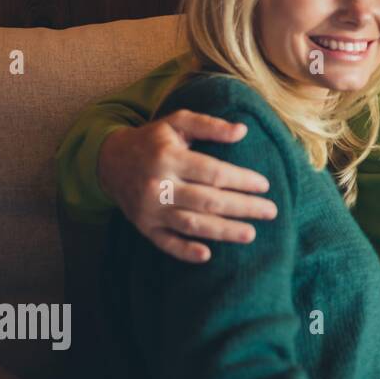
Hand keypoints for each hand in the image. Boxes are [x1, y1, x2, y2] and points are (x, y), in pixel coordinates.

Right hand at [98, 111, 277, 263]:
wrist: (109, 161)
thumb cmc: (153, 140)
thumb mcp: (177, 122)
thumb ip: (209, 125)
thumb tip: (242, 130)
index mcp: (168, 157)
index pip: (213, 172)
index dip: (241, 180)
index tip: (265, 185)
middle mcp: (158, 185)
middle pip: (207, 200)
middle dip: (243, 207)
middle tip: (271, 211)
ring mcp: (149, 209)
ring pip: (191, 224)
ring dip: (223, 231)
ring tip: (251, 234)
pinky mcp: (143, 226)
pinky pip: (165, 243)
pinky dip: (184, 251)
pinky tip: (207, 256)